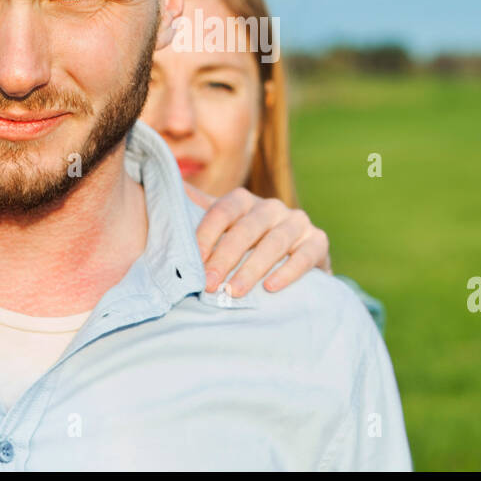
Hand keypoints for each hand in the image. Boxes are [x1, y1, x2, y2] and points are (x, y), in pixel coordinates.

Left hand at [185, 184, 332, 297]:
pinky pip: (304, 255)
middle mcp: (272, 207)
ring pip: (275, 242)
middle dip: (225, 257)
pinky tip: (270, 288)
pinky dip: (288, 272)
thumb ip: (195, 210)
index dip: (206, 235)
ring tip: (234, 292)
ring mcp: (297, 222)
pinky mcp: (318, 242)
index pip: (222, 211)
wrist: (295, 261)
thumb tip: (162, 188)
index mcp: (244, 201)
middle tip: (209, 283)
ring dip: (252, 268)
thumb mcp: (222, 229)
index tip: (191, 260)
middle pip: (247, 228)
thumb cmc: (247, 247)